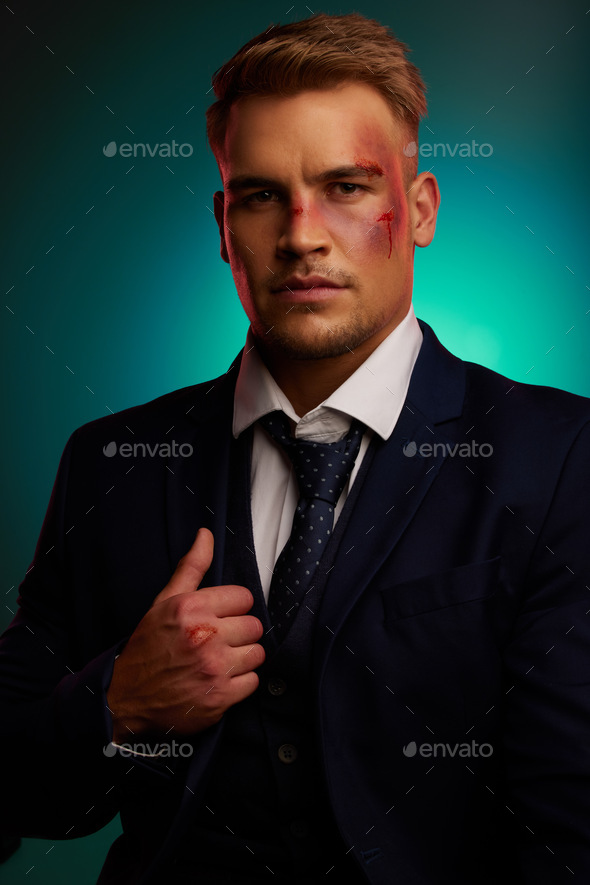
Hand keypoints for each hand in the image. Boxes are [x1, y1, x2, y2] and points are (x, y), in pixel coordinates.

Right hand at [107, 528, 264, 741]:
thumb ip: (192, 567)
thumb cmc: (148, 646)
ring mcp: (214, 669)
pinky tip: (219, 680)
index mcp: (192, 608)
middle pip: (254, 626)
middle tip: (218, 640)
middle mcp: (205, 636)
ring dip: (242, 657)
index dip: (232, 607)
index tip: (219, 617)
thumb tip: (206, 534)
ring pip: (257, 654)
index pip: (244, 597)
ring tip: (220, 659)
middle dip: (239, 632)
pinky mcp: (220, 698)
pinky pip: (253, 682)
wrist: (124, 697)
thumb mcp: (165, 601)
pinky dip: (239, 683)